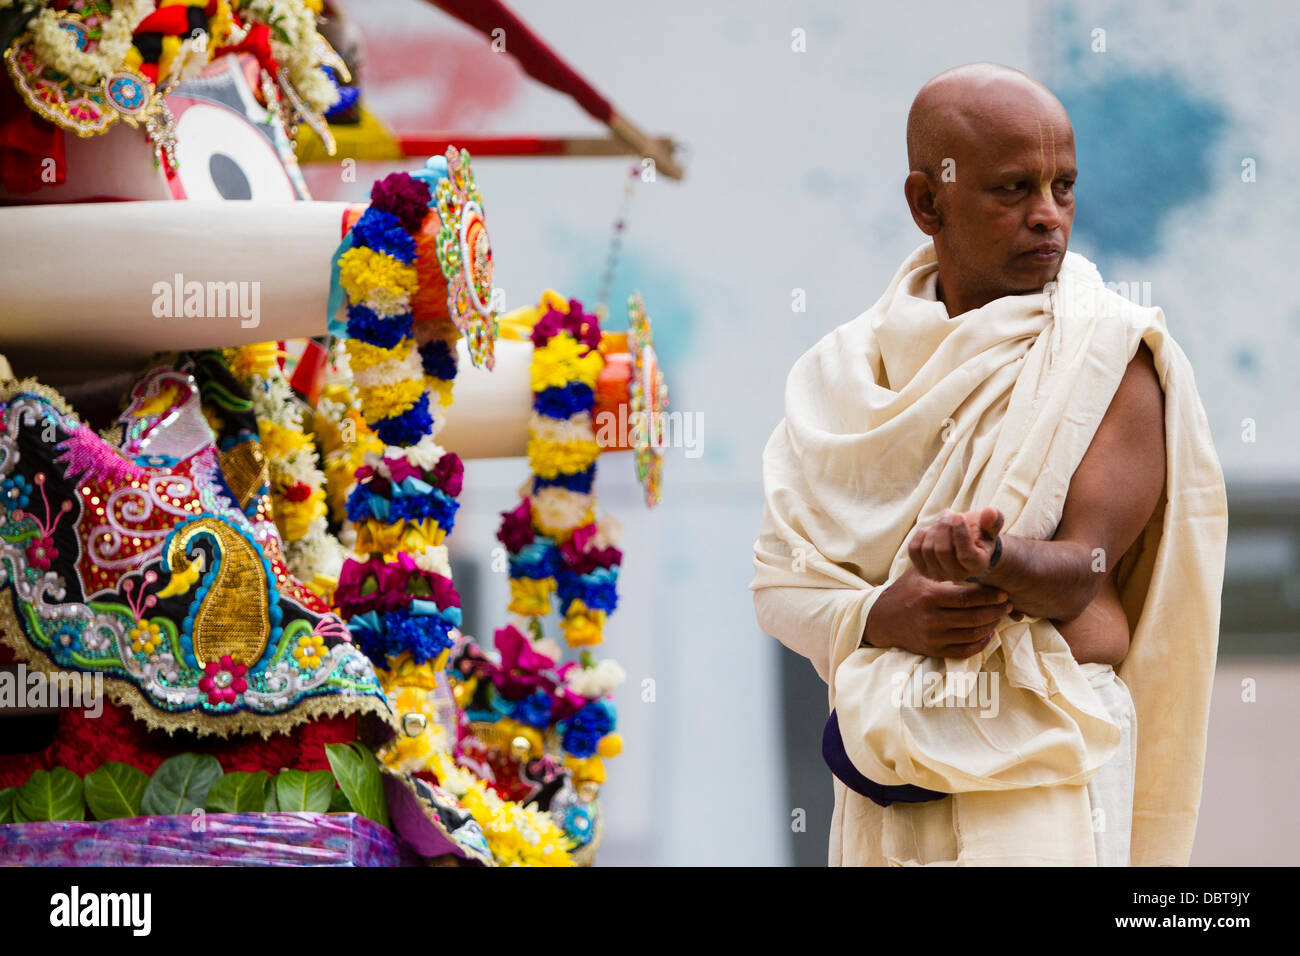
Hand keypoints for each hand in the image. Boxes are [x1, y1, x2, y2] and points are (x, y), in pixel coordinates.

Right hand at [863, 565, 1011, 658]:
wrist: (882, 619)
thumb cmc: (905, 591)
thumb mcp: (918, 572)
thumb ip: (939, 561)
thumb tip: (960, 541)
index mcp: (928, 596)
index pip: (967, 598)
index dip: (989, 596)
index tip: (1002, 592)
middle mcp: (931, 619)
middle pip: (974, 618)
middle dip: (996, 611)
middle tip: (1007, 604)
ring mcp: (932, 637)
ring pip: (972, 635)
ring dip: (991, 626)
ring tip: (999, 616)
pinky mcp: (933, 650)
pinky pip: (964, 651)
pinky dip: (980, 643)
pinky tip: (987, 633)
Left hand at [908, 506, 1004, 582]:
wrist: (967, 545)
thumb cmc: (980, 533)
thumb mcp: (990, 525)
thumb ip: (993, 520)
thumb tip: (990, 512)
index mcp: (978, 565)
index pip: (966, 555)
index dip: (960, 534)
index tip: (958, 515)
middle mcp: (958, 575)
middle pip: (943, 551)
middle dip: (944, 527)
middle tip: (948, 513)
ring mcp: (938, 574)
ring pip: (928, 549)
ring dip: (933, 529)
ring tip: (943, 521)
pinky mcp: (922, 569)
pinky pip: (914, 550)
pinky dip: (921, 535)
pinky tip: (931, 530)